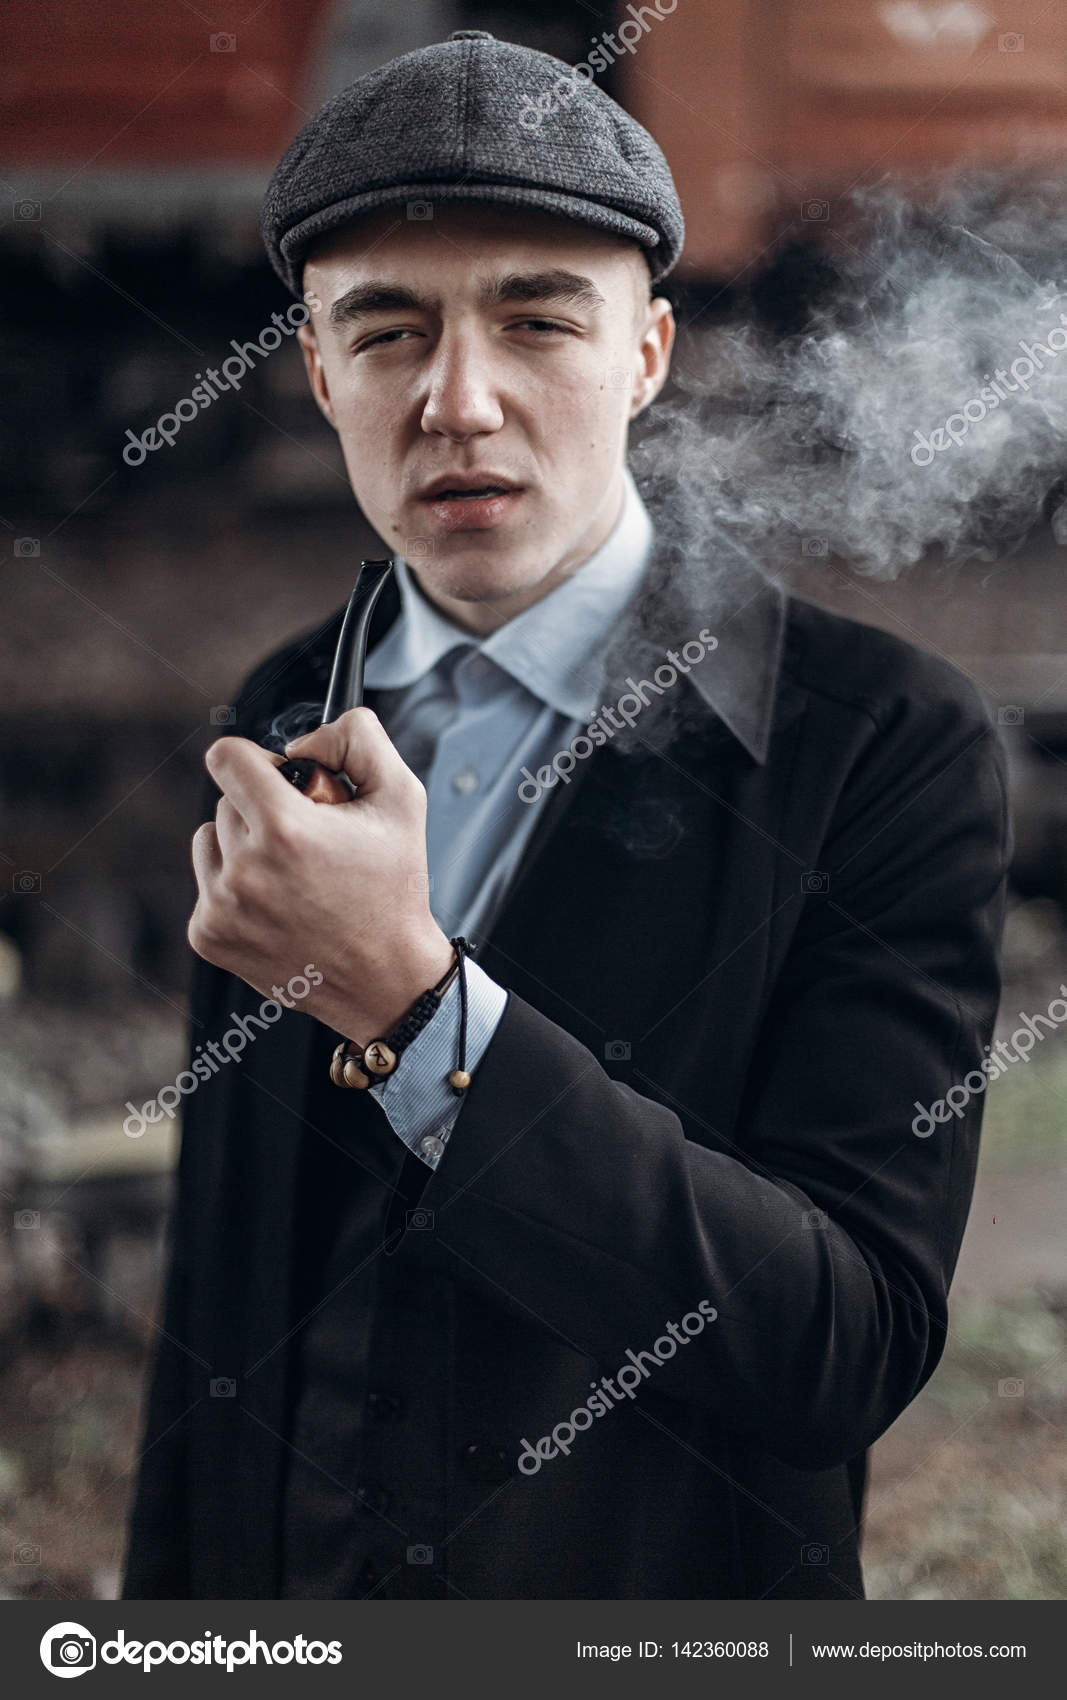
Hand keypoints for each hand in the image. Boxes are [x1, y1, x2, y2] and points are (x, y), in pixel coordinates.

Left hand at [189, 707, 454, 1044]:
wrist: (386, 979)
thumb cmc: (394, 890)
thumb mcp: (402, 798)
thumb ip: (358, 738)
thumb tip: (304, 740)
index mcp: (285, 829)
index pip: (224, 757)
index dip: (255, 759)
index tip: (275, 778)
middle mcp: (245, 869)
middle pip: (225, 800)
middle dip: (263, 809)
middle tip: (310, 841)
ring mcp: (221, 907)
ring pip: (210, 839)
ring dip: (243, 846)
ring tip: (292, 875)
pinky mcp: (209, 936)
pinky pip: (207, 884)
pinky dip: (235, 888)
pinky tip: (279, 906)